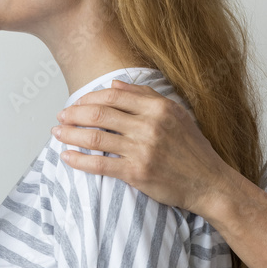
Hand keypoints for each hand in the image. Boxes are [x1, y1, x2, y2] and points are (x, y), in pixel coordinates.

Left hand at [51, 80, 233, 216]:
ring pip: (96, 138)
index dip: (89, 98)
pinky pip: (100, 165)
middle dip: (74, 114)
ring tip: (57, 134)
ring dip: (70, 135)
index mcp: (159, 107)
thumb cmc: (192, 149)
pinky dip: (79, 160)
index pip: (113, 96)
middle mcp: (150, 126)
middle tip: (60, 117)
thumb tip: (113, 84)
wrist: (209, 183)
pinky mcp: (137, 173)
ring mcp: (143, 150)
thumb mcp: (176, 114)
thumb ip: (145, 96)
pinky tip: (66, 157)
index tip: (76, 103)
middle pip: (100, 114)